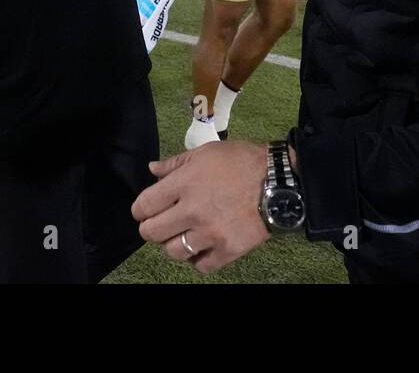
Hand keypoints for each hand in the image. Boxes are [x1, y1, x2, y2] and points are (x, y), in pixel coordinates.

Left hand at [132, 140, 272, 274]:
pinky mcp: (228, 250)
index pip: (144, 205)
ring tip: (182, 236)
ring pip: (173, 252)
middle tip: (162, 224)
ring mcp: (210, 233)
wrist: (278, 181)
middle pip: (152, 233)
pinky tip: (202, 248)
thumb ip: (175, 163)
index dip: (139, 210)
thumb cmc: (241, 161)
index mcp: (184, 184)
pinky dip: (197, 259)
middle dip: (151, 229)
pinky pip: (201, 266)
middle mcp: (192, 211)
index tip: (145, 211)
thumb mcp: (206, 153)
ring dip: (173, 245)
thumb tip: (151, 170)